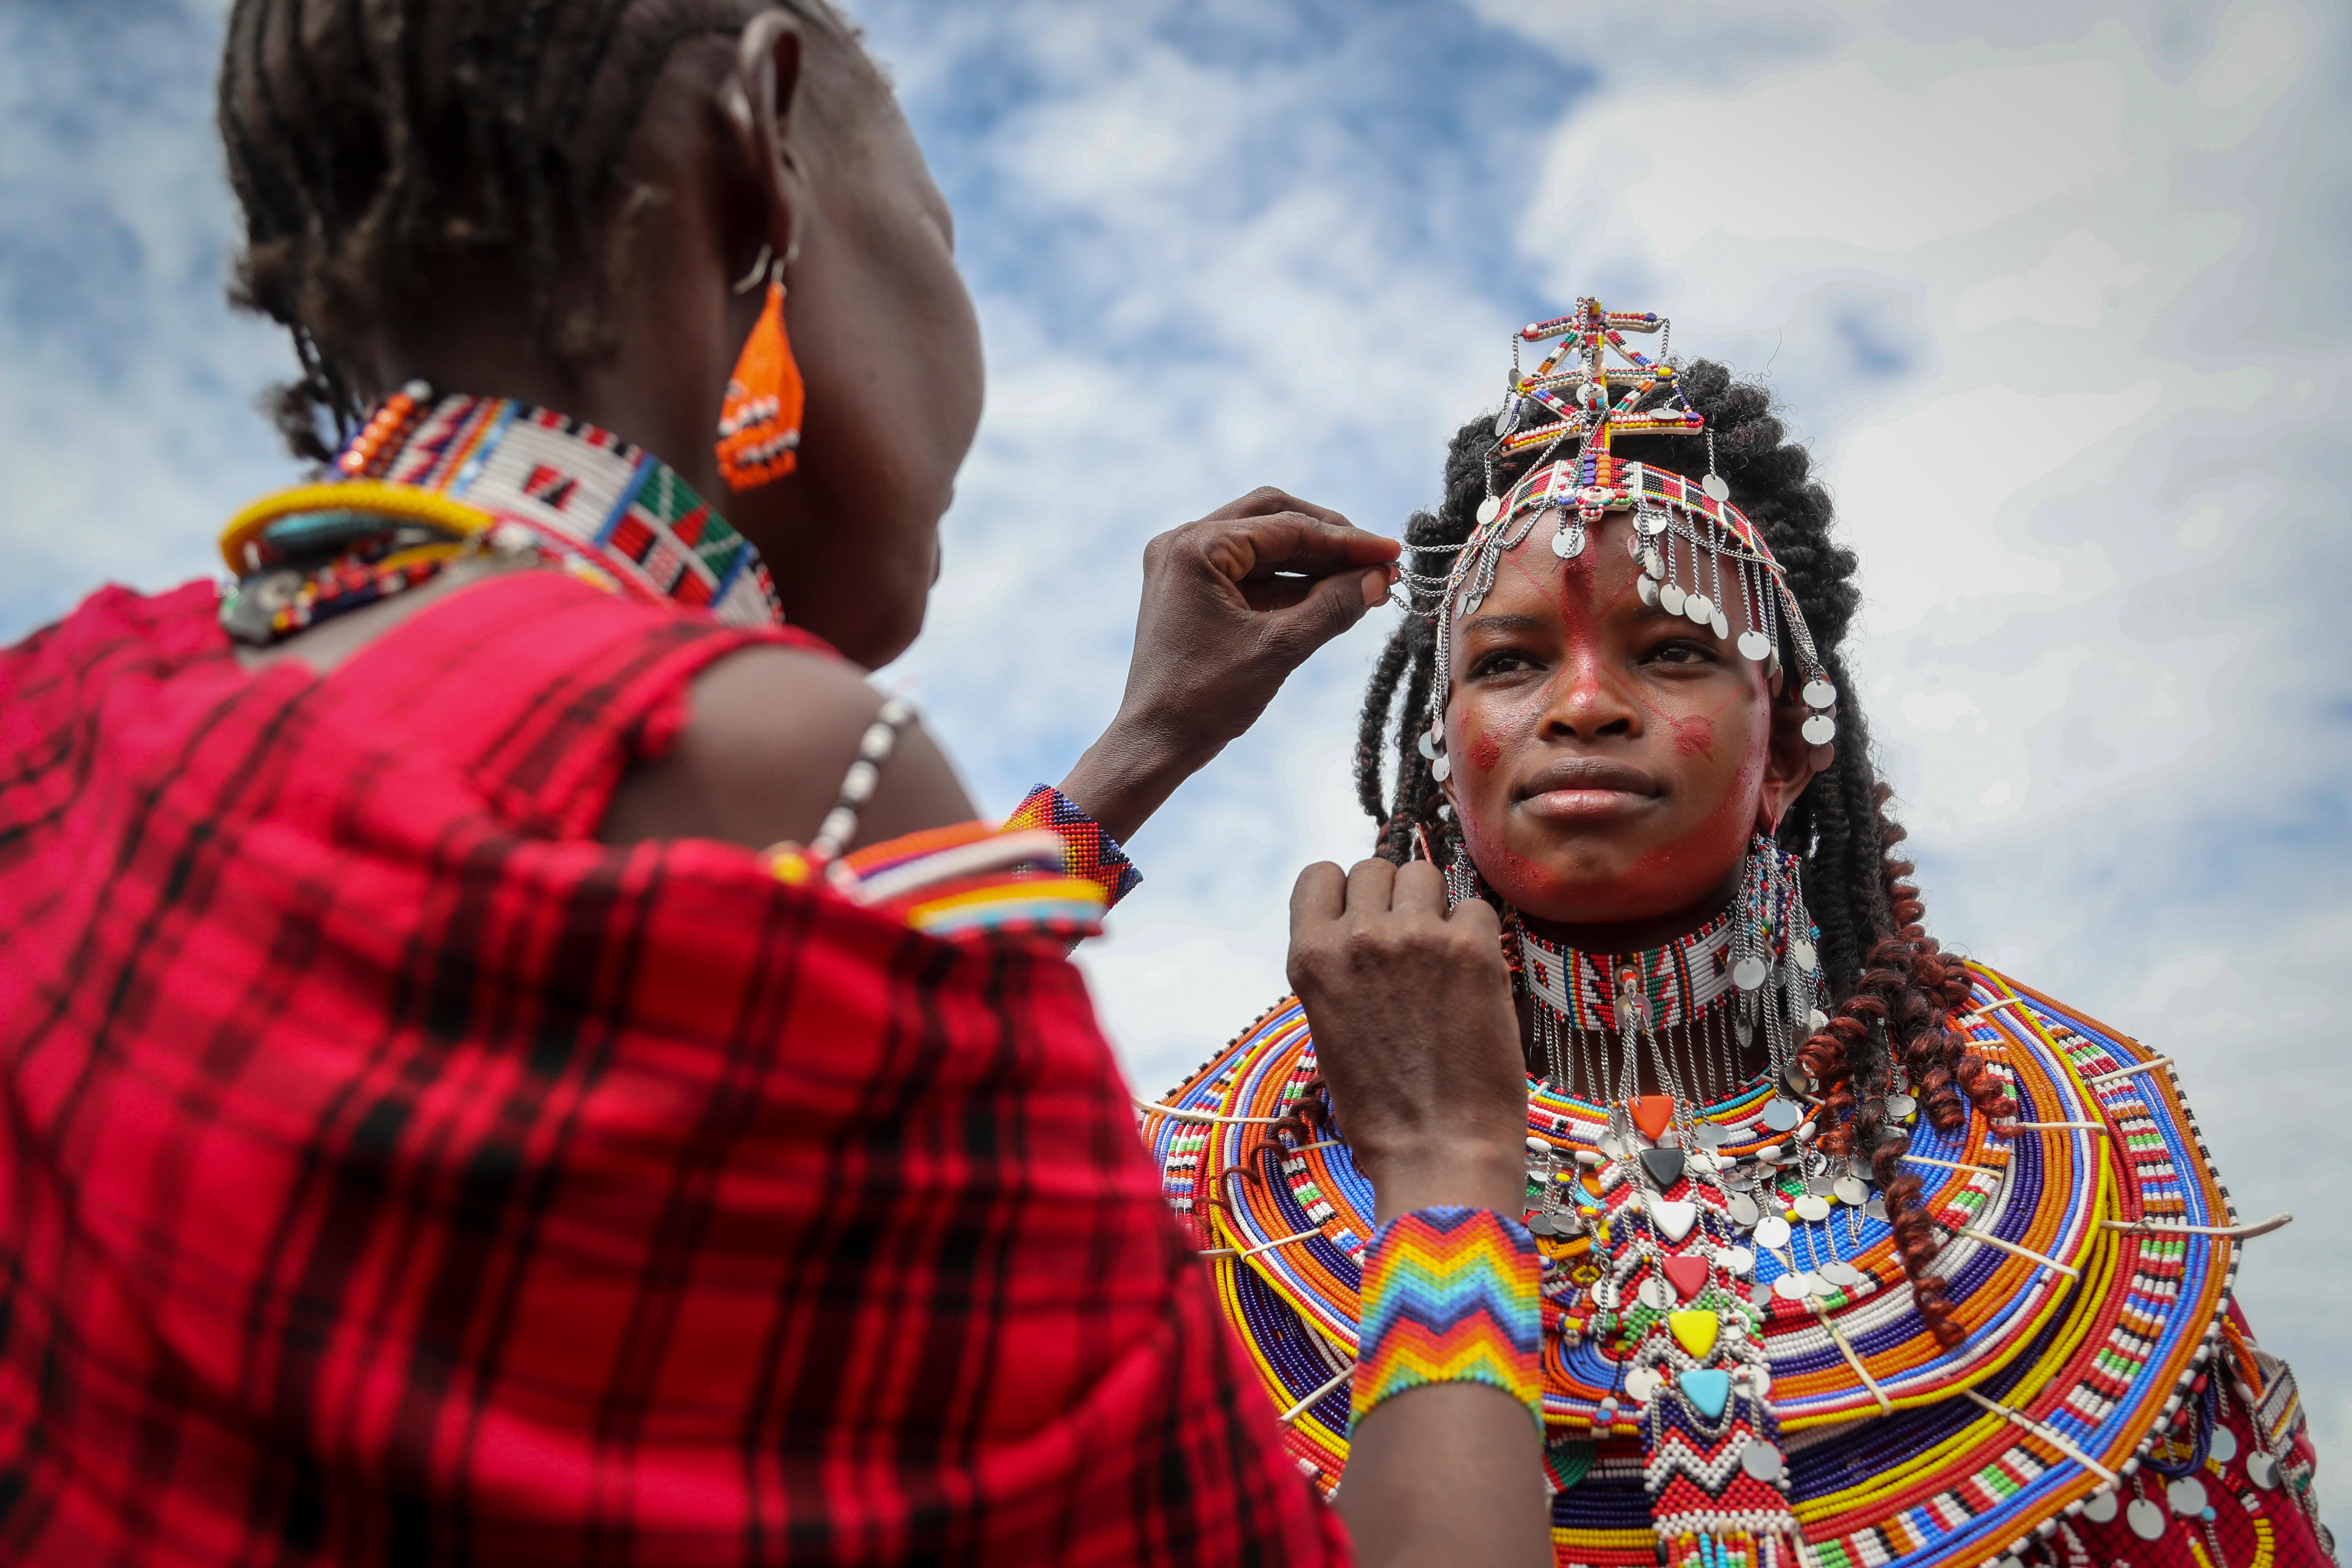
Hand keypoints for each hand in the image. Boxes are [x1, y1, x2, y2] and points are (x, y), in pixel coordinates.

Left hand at [1058, 489, 1397, 843]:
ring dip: (1314, 562)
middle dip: (1330, 540)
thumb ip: (1332, 607)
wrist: (1155, 745)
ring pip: (1265, 546)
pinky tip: (1332, 596)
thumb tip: (1379, 578)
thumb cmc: (1204, 700)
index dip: (1346, 541)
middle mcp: (1184, 545)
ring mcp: (1186, 567)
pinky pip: (1252, 574)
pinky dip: (1291, 584)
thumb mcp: (1279, 649)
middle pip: (1274, 519)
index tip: (1391, 553)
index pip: (1286, 526)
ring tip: (1365, 581)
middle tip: (1378, 560)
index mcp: (1195, 547)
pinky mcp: (1193, 592)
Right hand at [1287, 858, 1526, 1220]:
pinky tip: (1476, 979)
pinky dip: (1479, 936)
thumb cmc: (1383, 1109)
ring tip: (1444, 960)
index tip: (1364, 916)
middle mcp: (1357, 938)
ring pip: (1427, 875)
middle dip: (1394, 898)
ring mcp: (1415, 939)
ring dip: (1437, 908)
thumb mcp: (1330, 1029)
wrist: (1439, 1154)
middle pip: (1377, 868)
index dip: (1346, 892)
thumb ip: (1342, 969)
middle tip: (1412, 945)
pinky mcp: (1471, 951)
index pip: (1320, 875)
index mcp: (1311, 959)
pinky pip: (1478, 908)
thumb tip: (1366, 928)